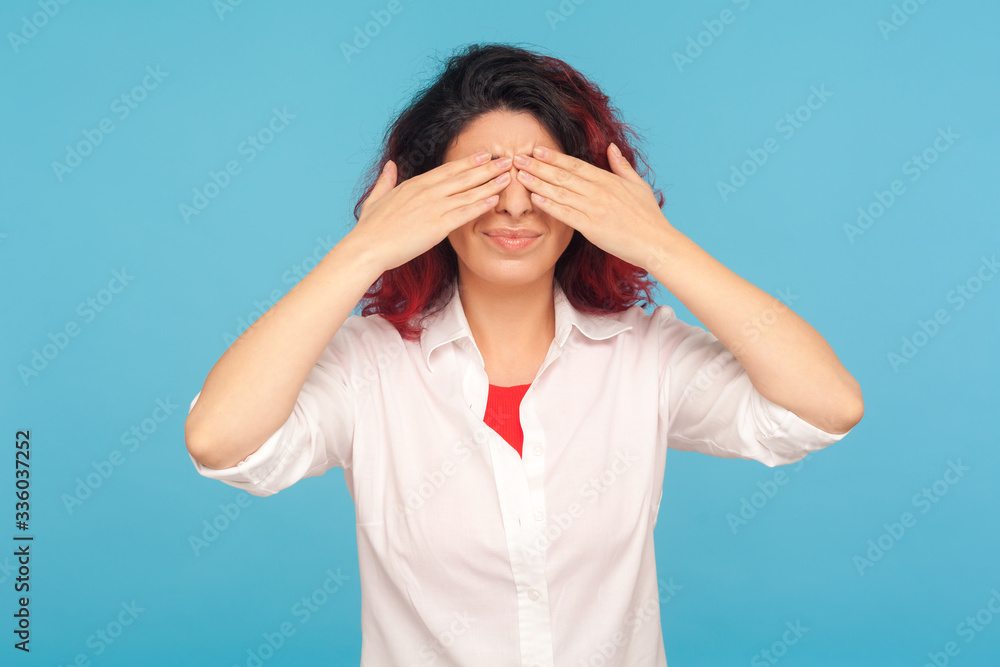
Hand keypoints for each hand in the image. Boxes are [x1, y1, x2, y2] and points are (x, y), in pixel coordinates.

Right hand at [350, 151, 513, 271]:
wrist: (367, 247)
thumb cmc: (370, 228)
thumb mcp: (376, 198)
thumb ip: (386, 181)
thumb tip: (390, 165)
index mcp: (414, 184)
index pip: (447, 170)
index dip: (468, 162)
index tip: (484, 155)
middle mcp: (426, 192)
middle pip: (462, 177)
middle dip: (486, 168)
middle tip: (506, 160)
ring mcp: (433, 208)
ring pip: (467, 193)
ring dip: (490, 184)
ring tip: (508, 177)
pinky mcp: (437, 226)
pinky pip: (464, 213)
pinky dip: (480, 205)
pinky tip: (494, 200)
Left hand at [509, 143, 669, 270]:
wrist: (656, 242)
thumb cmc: (648, 217)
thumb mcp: (639, 185)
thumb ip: (622, 166)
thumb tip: (612, 147)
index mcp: (608, 180)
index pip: (575, 164)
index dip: (554, 157)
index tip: (537, 150)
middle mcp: (599, 191)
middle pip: (563, 175)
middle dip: (538, 166)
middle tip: (518, 158)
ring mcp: (594, 208)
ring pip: (561, 192)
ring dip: (538, 183)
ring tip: (520, 176)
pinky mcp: (592, 227)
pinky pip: (566, 214)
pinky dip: (550, 206)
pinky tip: (535, 199)